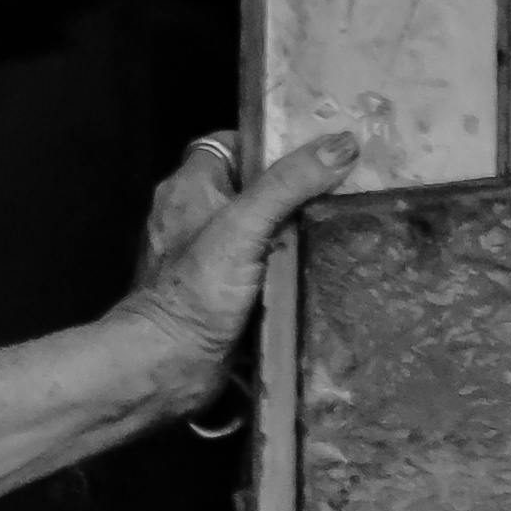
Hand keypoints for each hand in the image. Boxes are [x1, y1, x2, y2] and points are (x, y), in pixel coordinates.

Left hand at [119, 125, 360, 413]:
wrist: (167, 366)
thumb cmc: (194, 292)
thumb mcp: (244, 225)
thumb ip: (289, 184)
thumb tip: (342, 145)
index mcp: (189, 188)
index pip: (231, 144)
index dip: (269, 143)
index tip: (314, 149)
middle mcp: (195, 219)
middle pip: (253, 188)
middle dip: (294, 189)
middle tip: (343, 185)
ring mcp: (209, 260)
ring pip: (261, 231)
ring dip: (295, 232)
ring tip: (343, 221)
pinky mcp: (223, 295)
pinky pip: (262, 270)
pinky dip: (286, 269)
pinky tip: (322, 266)